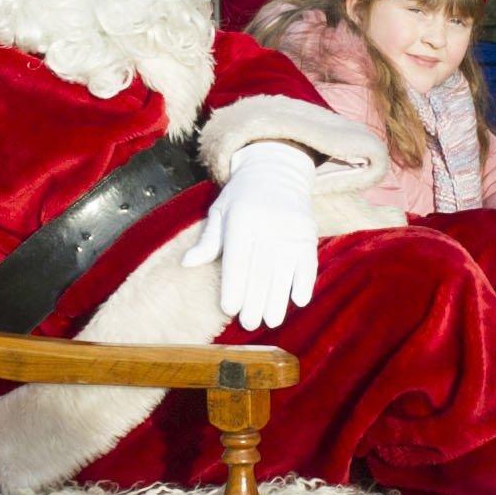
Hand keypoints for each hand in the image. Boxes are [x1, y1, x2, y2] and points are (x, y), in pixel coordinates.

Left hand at [184, 142, 323, 331]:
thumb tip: (187, 262)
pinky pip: (308, 262)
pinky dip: (304, 282)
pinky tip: (298, 301)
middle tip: (250, 323)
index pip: (237, 258)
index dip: (234, 285)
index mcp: (241, 217)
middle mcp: (268, 223)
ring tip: (271, 321)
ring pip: (284, 270)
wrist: (276, 170)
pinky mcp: (308, 233)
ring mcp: (291, 228)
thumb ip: (208, 240)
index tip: (230, 308)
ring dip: (278, 298)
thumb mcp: (219, 211)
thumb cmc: (241, 196)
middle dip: (255, 300)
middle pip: (261, 269)